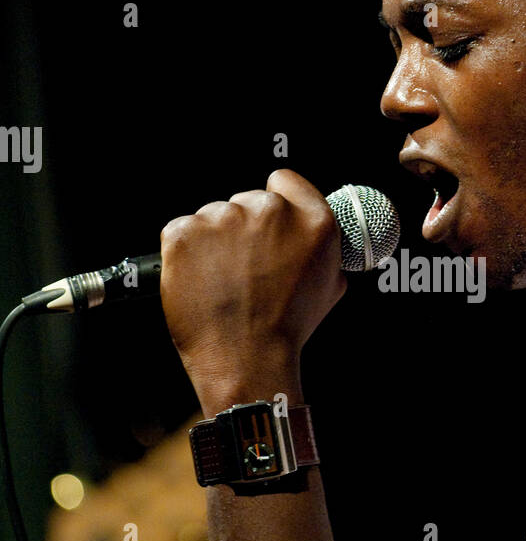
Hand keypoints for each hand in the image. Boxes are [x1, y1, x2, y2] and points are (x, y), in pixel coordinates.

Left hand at [160, 169, 345, 411]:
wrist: (247, 359)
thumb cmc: (287, 328)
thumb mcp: (329, 286)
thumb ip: (321, 249)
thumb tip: (311, 237)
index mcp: (312, 219)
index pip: (285, 181)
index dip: (277, 201)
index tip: (268, 223)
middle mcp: (269, 210)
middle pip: (247, 200)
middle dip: (243, 229)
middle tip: (244, 267)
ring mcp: (223, 218)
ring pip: (213, 217)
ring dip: (214, 242)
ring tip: (222, 281)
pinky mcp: (185, 232)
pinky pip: (181, 231)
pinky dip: (185, 254)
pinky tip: (201, 280)